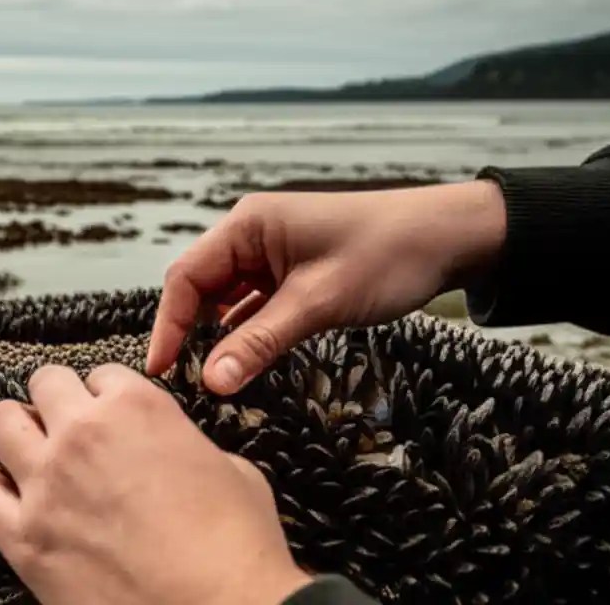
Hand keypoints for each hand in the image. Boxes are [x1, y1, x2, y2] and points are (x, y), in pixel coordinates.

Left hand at [0, 364, 312, 604]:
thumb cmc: (238, 548)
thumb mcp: (232, 470)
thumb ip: (187, 446)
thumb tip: (175, 453)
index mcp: (138, 408)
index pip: (102, 375)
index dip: (108, 397)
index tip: (112, 418)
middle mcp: (83, 433)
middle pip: (44, 383)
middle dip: (57, 402)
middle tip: (70, 428)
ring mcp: (47, 483)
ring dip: (16, 433)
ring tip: (33, 454)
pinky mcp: (23, 537)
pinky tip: (12, 500)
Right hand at [147, 180, 505, 393]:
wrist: (449, 238)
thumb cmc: (387, 255)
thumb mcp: (319, 303)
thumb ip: (260, 342)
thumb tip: (212, 383)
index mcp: (247, 225)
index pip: (186, 277)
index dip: (168, 325)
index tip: (160, 371)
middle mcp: (251, 235)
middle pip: (199, 288)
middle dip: (189, 333)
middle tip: (183, 383)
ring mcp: (271, 253)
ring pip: (226, 300)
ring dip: (219, 336)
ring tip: (210, 379)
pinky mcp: (291, 272)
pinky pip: (253, 304)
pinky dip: (247, 332)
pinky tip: (244, 360)